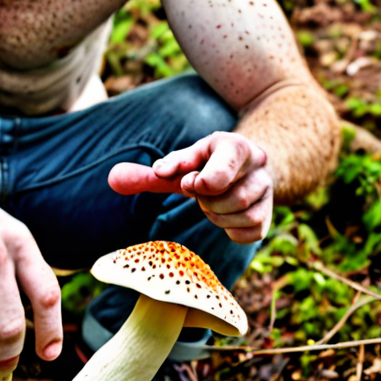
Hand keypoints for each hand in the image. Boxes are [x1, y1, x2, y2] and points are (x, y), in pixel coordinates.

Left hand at [107, 132, 272, 243]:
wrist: (242, 165)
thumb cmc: (205, 163)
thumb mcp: (183, 161)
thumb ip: (153, 172)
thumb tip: (113, 179)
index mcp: (236, 146)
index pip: (220, 173)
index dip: (199, 185)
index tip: (188, 184)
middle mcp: (259, 166)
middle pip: (229, 198)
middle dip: (207, 201)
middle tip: (199, 193)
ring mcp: (268, 192)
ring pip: (242, 216)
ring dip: (217, 216)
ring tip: (211, 203)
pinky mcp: (268, 216)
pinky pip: (249, 234)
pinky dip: (230, 230)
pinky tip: (223, 217)